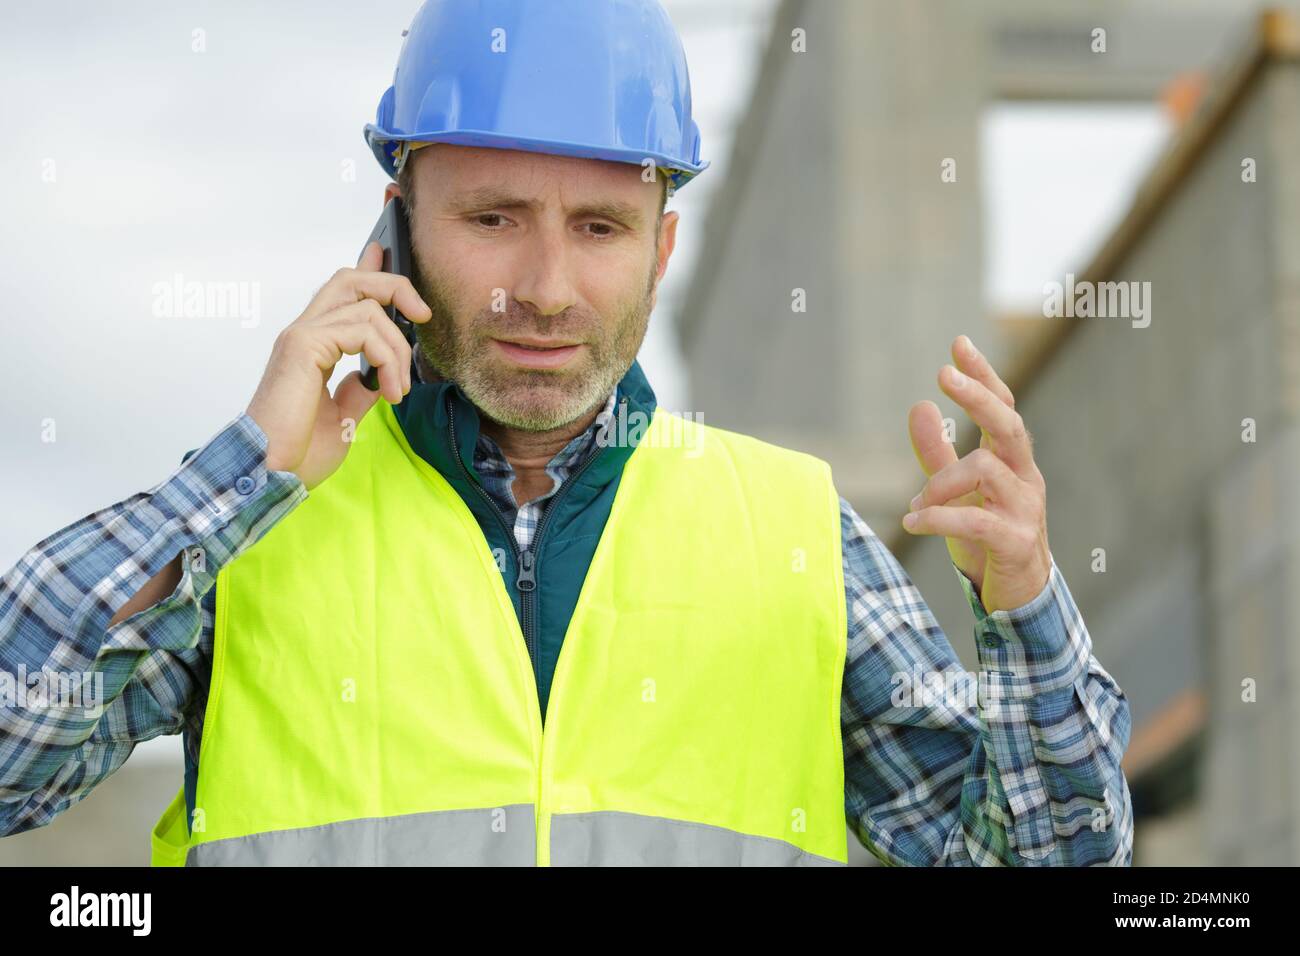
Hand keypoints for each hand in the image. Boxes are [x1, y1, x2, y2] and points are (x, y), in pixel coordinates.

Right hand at [244, 241, 432, 489]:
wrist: (271, 474)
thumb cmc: (297, 453)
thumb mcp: (343, 418)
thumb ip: (358, 390)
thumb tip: (376, 376)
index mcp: (310, 347)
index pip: (341, 293)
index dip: (367, 269)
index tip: (383, 250)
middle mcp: (303, 333)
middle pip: (351, 279)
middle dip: (394, 286)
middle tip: (422, 315)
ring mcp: (301, 337)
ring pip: (367, 307)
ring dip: (397, 350)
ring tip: (398, 389)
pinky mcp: (302, 346)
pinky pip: (362, 330)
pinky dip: (387, 358)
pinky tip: (389, 391)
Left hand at [903, 335, 1050, 612]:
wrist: (1021, 597)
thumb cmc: (988, 539)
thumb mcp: (956, 492)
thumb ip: (937, 453)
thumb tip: (920, 405)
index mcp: (1012, 461)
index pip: (1003, 406)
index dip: (983, 375)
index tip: (958, 344)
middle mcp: (1025, 477)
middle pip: (1007, 425)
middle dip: (976, 397)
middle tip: (942, 375)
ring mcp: (1025, 509)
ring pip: (986, 470)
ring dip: (940, 482)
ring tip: (915, 505)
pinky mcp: (1016, 542)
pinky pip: (977, 520)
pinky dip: (939, 518)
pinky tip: (913, 523)